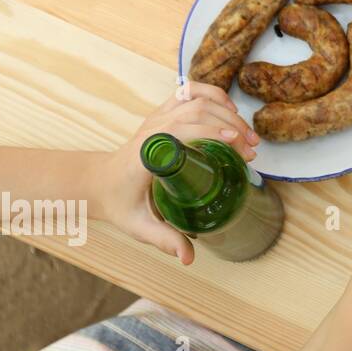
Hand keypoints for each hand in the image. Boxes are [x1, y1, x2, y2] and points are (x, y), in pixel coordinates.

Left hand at [86, 83, 259, 263]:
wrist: (99, 182)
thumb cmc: (119, 202)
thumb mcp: (138, 224)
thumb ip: (164, 239)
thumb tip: (189, 258)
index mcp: (147, 152)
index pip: (183, 130)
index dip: (213, 133)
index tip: (239, 146)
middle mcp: (153, 129)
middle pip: (197, 110)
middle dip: (231, 125)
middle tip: (252, 149)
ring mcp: (157, 117)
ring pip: (197, 98)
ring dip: (228, 112)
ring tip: (247, 135)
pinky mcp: (163, 112)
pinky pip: (190, 92)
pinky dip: (214, 95)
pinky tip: (230, 111)